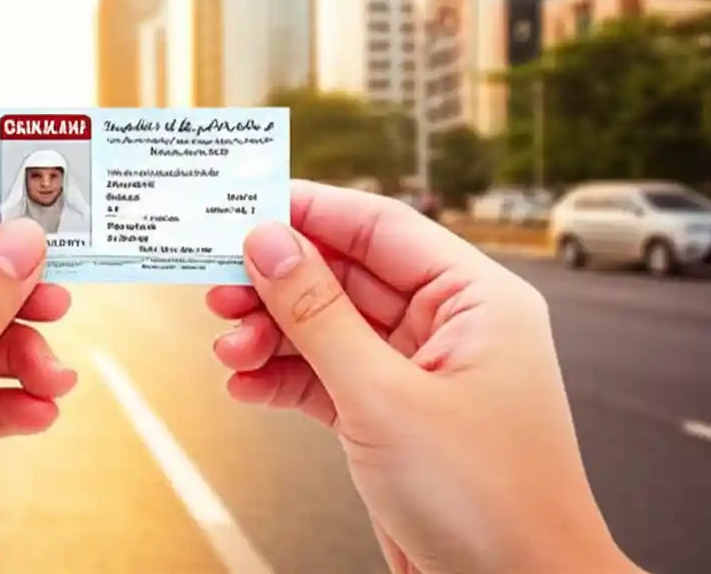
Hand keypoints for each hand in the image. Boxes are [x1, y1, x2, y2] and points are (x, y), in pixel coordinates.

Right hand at [207, 182, 640, 573]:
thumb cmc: (491, 504)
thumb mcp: (385, 397)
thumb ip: (319, 315)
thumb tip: (270, 245)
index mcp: (476, 300)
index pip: (381, 227)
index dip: (310, 211)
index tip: (246, 205)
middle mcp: (450, 328)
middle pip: (346, 276)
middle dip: (278, 281)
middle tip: (219, 284)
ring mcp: (420, 374)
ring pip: (329, 328)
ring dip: (273, 334)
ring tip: (228, 346)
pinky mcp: (393, 418)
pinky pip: (327, 378)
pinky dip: (284, 379)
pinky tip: (248, 385)